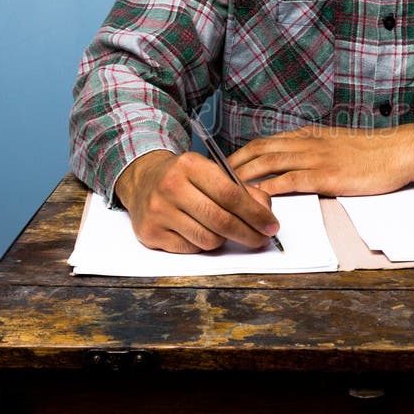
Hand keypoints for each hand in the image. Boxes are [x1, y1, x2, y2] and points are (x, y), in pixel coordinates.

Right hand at [114, 150, 278, 253]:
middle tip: (261, 238)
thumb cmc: (184, 177)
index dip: (256, 214)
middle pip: (221, 220)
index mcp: (190, 165)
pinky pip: (190, 248)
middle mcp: (171, 187)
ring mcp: (159, 211)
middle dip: (248, 233)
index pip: (231, 195)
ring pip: (207, 239)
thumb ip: (241, 191)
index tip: (271, 226)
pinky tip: (201, 232)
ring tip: (225, 231)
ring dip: (224, 239)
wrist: (142, 180)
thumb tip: (265, 215)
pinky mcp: (150, 233)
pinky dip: (202, 244)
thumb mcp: (211, 172)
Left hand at [230, 122, 413, 196]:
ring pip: (269, 164)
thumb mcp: (335, 144)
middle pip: (259, 151)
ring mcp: (315, 159)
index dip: (240, 154)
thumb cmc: (371, 152)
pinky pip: (290, 181)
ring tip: (224, 189)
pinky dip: (269, 189)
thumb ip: (313, 150)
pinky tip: (255, 198)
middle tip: (211, 179)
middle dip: (232, 165)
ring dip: (244, 177)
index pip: (264, 142)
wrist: (397, 151)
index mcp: (307, 136)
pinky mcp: (325, 176)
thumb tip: (293, 162)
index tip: (222, 166)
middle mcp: (306, 143)